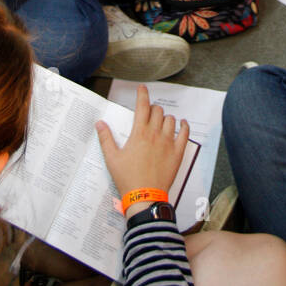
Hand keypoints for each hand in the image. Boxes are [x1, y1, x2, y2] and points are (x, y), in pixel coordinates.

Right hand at [96, 84, 189, 200]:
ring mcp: (168, 142)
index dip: (142, 94)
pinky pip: (185, 133)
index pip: (142, 106)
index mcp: (139, 133)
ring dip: (165, 118)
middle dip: (152, 109)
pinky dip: (184, 126)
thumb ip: (106, 138)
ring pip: (171, 120)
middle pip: (157, 111)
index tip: (142, 88)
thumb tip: (99, 123)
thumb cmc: (127, 178)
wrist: (145, 196)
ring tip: (161, 122)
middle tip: (148, 114)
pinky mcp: (177, 152)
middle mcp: (155, 134)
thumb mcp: (112, 158)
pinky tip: (182, 124)